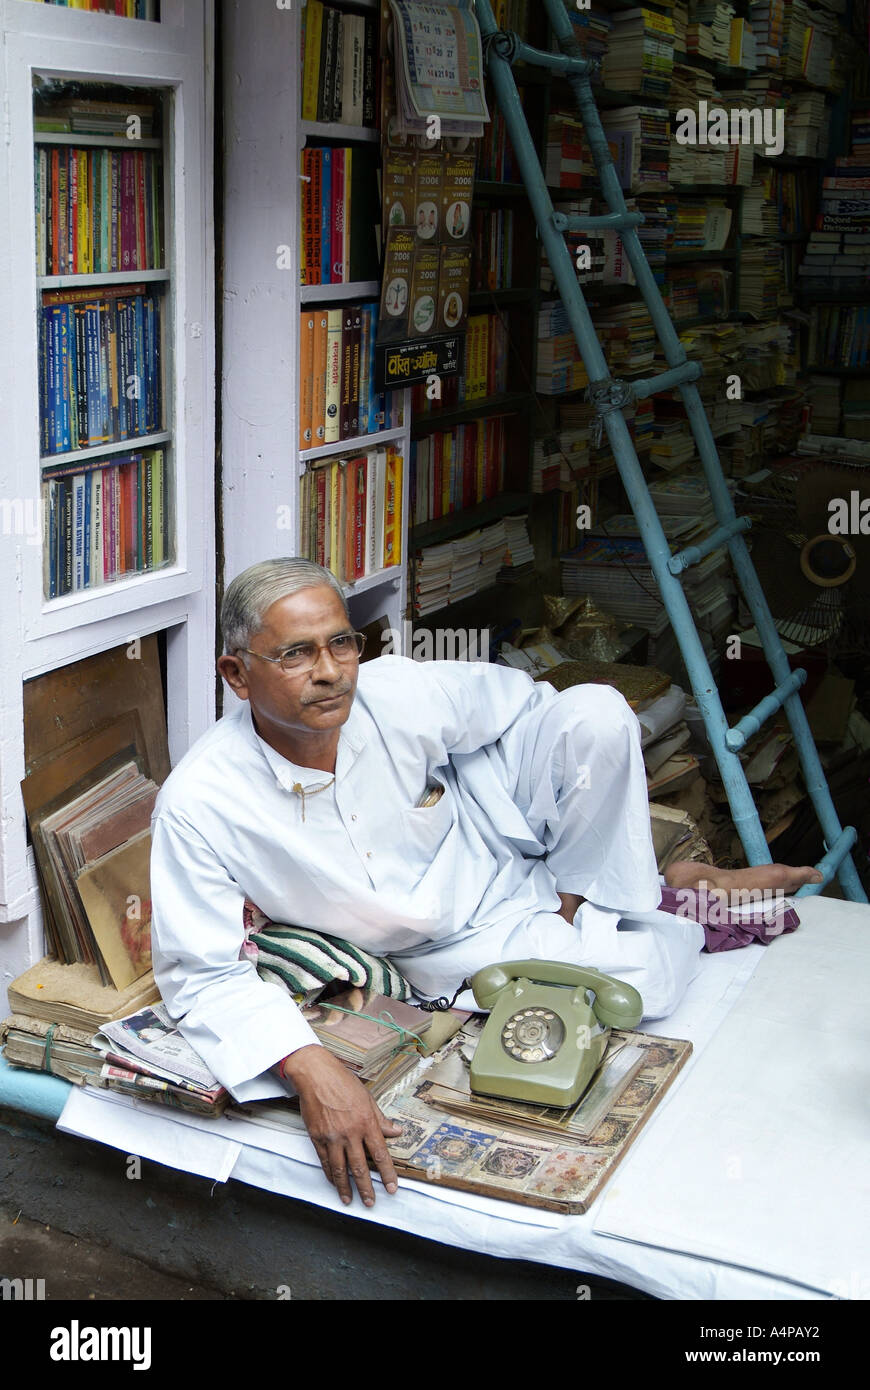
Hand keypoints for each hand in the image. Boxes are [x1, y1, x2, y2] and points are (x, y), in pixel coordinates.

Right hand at [281, 1045, 402, 1206]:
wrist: (316, 1075)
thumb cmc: (343, 1082)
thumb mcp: (368, 1098)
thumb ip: (381, 1119)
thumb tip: (396, 1131)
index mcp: (367, 1122)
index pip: (380, 1154)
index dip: (387, 1174)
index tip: (391, 1188)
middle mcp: (351, 1133)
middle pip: (360, 1167)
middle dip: (366, 1188)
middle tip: (371, 1202)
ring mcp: (333, 1137)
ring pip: (340, 1169)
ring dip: (346, 1187)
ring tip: (350, 1200)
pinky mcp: (318, 1137)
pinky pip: (325, 1161)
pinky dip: (330, 1174)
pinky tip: (334, 1182)